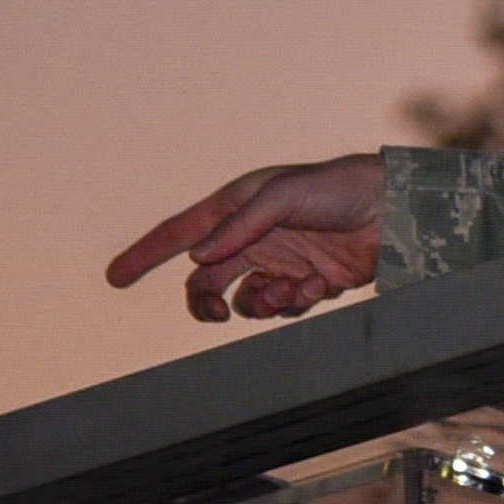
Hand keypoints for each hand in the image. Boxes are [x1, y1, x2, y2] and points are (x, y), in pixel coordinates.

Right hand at [105, 154, 384, 321]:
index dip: (145, 255)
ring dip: (258, 304)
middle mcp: (252, 239)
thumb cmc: (334, 189)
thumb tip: (197, 259)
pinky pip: (283, 308)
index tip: (114, 277)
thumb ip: (238, 227)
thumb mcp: (280, 197)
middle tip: (214, 314)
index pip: (178, 234)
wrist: (390, 210)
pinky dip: (292, 303)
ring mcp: (279, 263)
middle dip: (204, 303)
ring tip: (288, 290)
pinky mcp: (308, 285)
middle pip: (206, 283)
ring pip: (245, 302)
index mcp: (235, 210)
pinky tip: (316, 285)